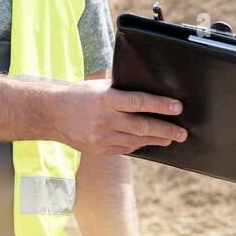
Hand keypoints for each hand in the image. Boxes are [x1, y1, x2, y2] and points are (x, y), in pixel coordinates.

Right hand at [52, 80, 186, 155]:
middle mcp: (104, 120)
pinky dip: (140, 144)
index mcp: (106, 99)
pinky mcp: (99, 150)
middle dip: (166, 129)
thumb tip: (151, 91)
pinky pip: (125, 149)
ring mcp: (101, 138)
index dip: (161, 105)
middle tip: (183, 132)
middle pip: (142, 126)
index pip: (140, 102)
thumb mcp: (101, 86)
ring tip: (172, 137)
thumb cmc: (81, 95)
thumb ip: (123, 90)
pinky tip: (150, 141)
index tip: (178, 107)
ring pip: (136, 140)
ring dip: (157, 139)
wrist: (52, 114)